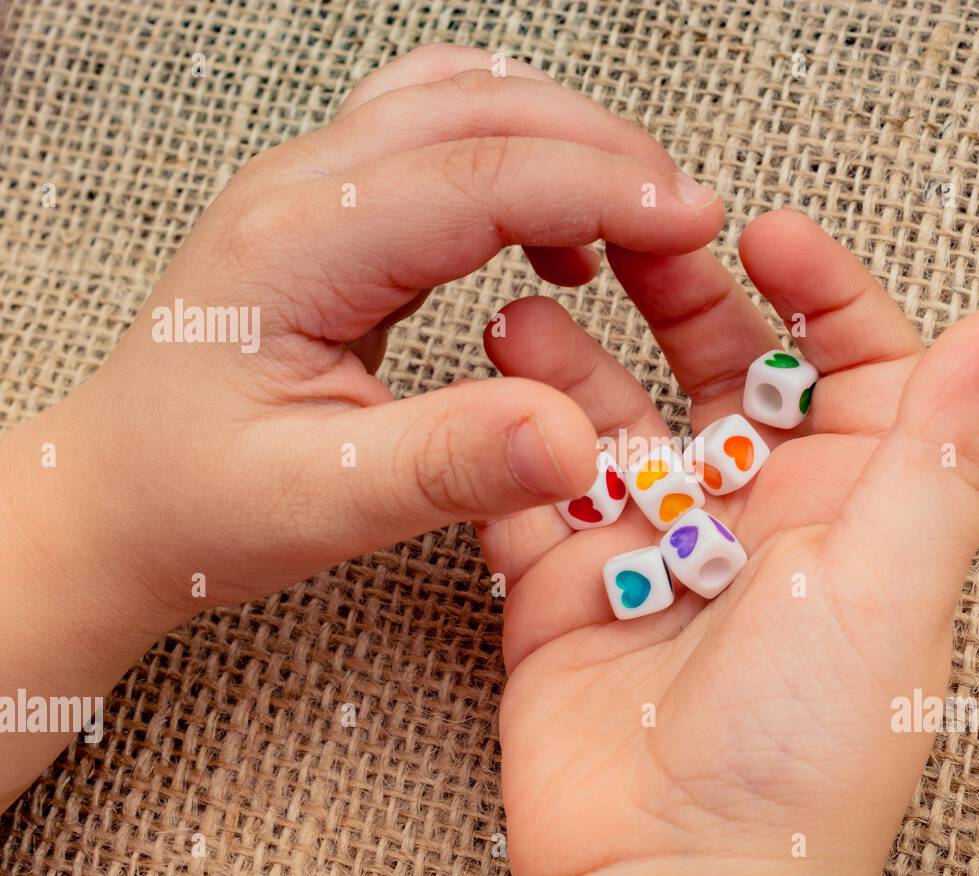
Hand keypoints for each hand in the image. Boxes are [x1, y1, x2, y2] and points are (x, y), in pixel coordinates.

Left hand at [0, 44, 720, 807]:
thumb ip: (449, 465)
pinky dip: (522, 166)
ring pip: (461, 105)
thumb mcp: (321, 502)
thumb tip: (577, 439)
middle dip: (600, 149)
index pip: (477, 174)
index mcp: (295, 247)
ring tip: (636, 221)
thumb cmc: (197, 503)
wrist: (115, 498)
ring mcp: (311, 190)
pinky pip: (442, 144)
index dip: (601, 185)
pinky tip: (556, 245)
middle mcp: (299, 191)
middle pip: (477, 107)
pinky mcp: (332, 214)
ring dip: (562, 143)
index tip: (698, 220)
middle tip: (687, 220)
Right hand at [478, 210, 978, 875]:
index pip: (852, 363)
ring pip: (619, 418)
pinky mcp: (568, 586)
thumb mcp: (895, 584)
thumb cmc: (807, 753)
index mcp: (852, 509)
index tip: (769, 232)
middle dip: (685, 297)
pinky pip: (539, 489)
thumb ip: (944, 450)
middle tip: (635, 236)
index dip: (822, 287)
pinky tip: (498, 395)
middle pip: (727, 371)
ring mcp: (656, 549)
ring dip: (578, 358)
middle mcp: (755, 518)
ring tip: (530, 308)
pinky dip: (518, 442)